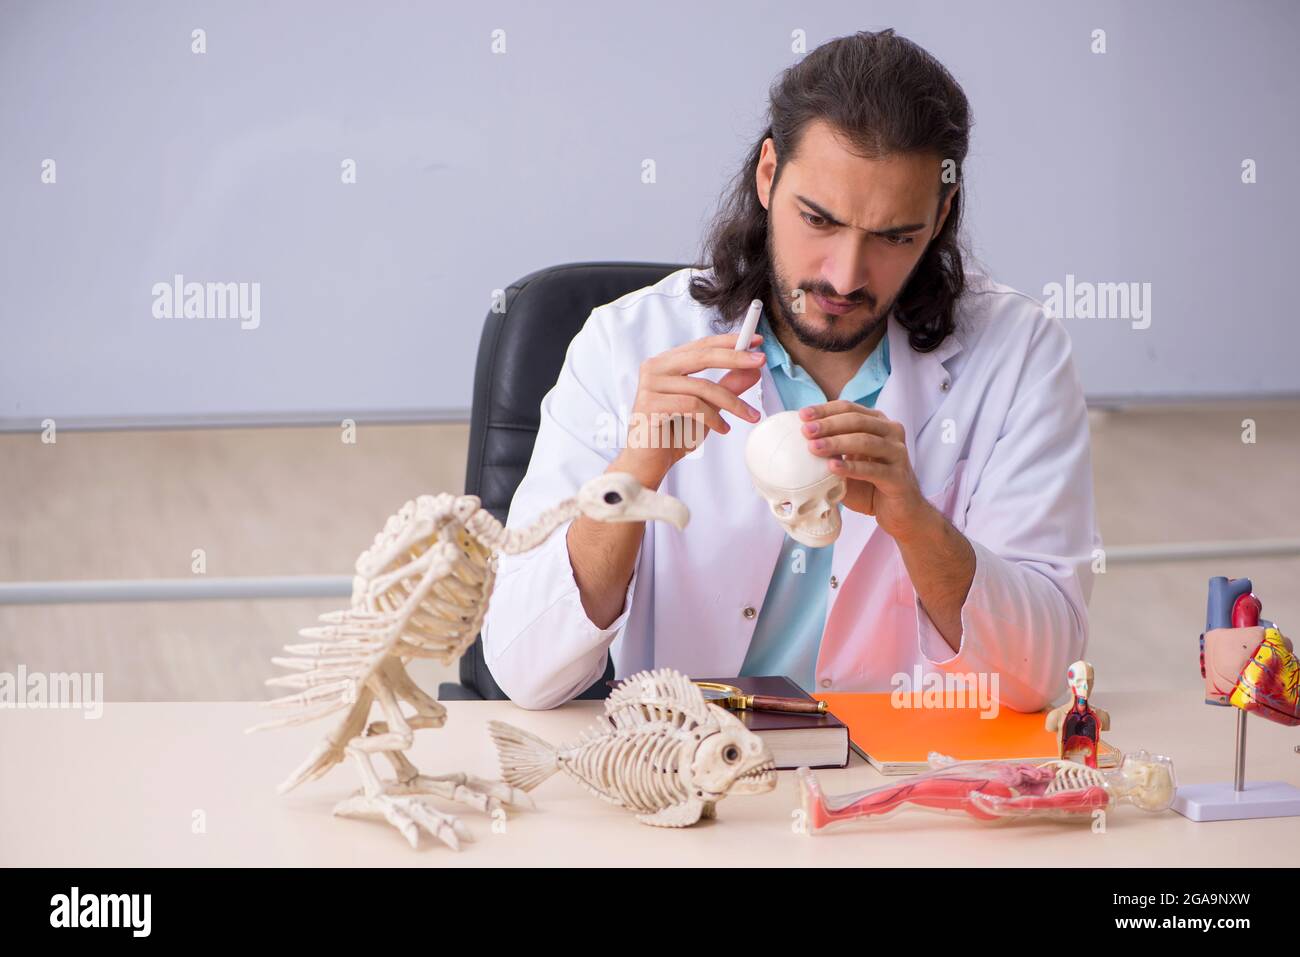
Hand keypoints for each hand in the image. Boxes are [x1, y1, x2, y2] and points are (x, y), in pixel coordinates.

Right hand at [615, 333, 765, 487]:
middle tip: (760, 362)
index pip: (701, 345)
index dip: (729, 341)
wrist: (648, 464)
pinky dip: (713, 418)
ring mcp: (650, 385)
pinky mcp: (651, 405)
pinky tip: (723, 429)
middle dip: (735, 358)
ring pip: (702, 386)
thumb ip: (727, 387)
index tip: (756, 340)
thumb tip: (753, 371)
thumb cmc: (673, 436)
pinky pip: (692, 406)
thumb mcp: (708, 408)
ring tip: (749, 416)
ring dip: (732, 402)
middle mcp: (655, 368)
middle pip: (702, 356)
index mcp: (666, 363)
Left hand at [798, 400, 929, 539]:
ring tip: (814, 448)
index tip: (802, 415)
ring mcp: (897, 453)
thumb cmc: (870, 485)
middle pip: (857, 421)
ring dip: (837, 443)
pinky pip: (873, 469)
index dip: (825, 410)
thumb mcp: (848, 462)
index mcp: (878, 423)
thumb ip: (832, 451)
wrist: (900, 512)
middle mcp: (891, 433)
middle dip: (828, 424)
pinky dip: (851, 467)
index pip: (849, 408)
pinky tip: (833, 467)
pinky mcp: (898, 476)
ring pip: (866, 441)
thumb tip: (800, 441)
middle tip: (805, 431)